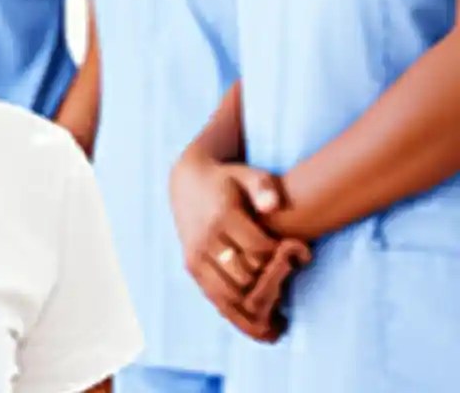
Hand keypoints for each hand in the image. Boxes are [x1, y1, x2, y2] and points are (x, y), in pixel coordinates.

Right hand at [169, 154, 294, 341]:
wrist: (189, 184)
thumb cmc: (229, 180)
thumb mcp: (248, 175)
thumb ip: (264, 187)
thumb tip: (272, 206)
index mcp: (221, 218)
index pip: (259, 250)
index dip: (284, 255)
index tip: (300, 252)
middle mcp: (205, 241)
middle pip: (246, 276)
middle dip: (270, 279)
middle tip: (288, 276)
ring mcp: (195, 257)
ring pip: (229, 295)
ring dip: (254, 301)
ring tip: (275, 299)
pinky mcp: (191, 267)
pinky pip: (214, 299)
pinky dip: (237, 312)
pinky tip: (258, 315)